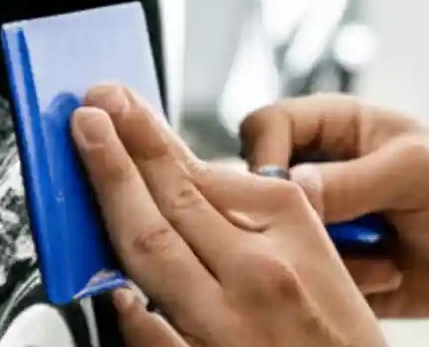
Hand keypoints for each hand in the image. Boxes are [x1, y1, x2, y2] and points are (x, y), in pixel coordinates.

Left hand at [71, 85, 385, 346]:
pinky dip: (129, 310)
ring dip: (112, 187)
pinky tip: (108, 286)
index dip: (152, 135)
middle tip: (93, 105)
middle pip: (174, 197)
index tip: (122, 108)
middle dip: (125, 143)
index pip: (203, 173)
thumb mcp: (323, 261)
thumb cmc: (341, 342)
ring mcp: (230, 326)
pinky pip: (154, 336)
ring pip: (153, 247)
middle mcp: (260, 272)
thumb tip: (199, 178)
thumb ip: (265, 219)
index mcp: (292, 232)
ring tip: (88, 142)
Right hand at [240, 94, 428, 318]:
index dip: (265, 155)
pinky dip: (350, 281)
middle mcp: (316, 170)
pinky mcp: (329, 261)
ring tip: (385, 253)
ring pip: (280, 237)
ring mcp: (321, 218)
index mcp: (332, 126)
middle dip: (298, 217)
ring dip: (333, 253)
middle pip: (259, 186)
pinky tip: (390, 271)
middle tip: (338, 231)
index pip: (265, 126)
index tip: (288, 189)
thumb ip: (352, 178)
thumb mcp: (416, 171)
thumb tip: (291, 187)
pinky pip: (310, 276)